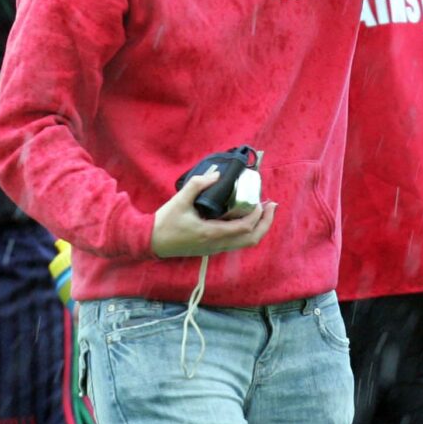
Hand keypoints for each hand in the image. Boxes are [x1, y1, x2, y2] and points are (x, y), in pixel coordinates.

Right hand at [150, 169, 278, 258]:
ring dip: (257, 227)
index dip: (257, 215)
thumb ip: (198, 185)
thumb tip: (216, 175)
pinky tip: (243, 217)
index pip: (244, 227)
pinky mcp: (210, 248)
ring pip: (245, 243)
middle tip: (271, 207)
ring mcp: (214, 248)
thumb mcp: (179, 200)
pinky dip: (246, 231)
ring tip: (261, 211)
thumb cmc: (164, 223)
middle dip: (265, 223)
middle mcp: (217, 244)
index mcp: (211, 233)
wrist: (150, 242)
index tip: (261, 201)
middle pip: (251, 239)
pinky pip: (236, 242)